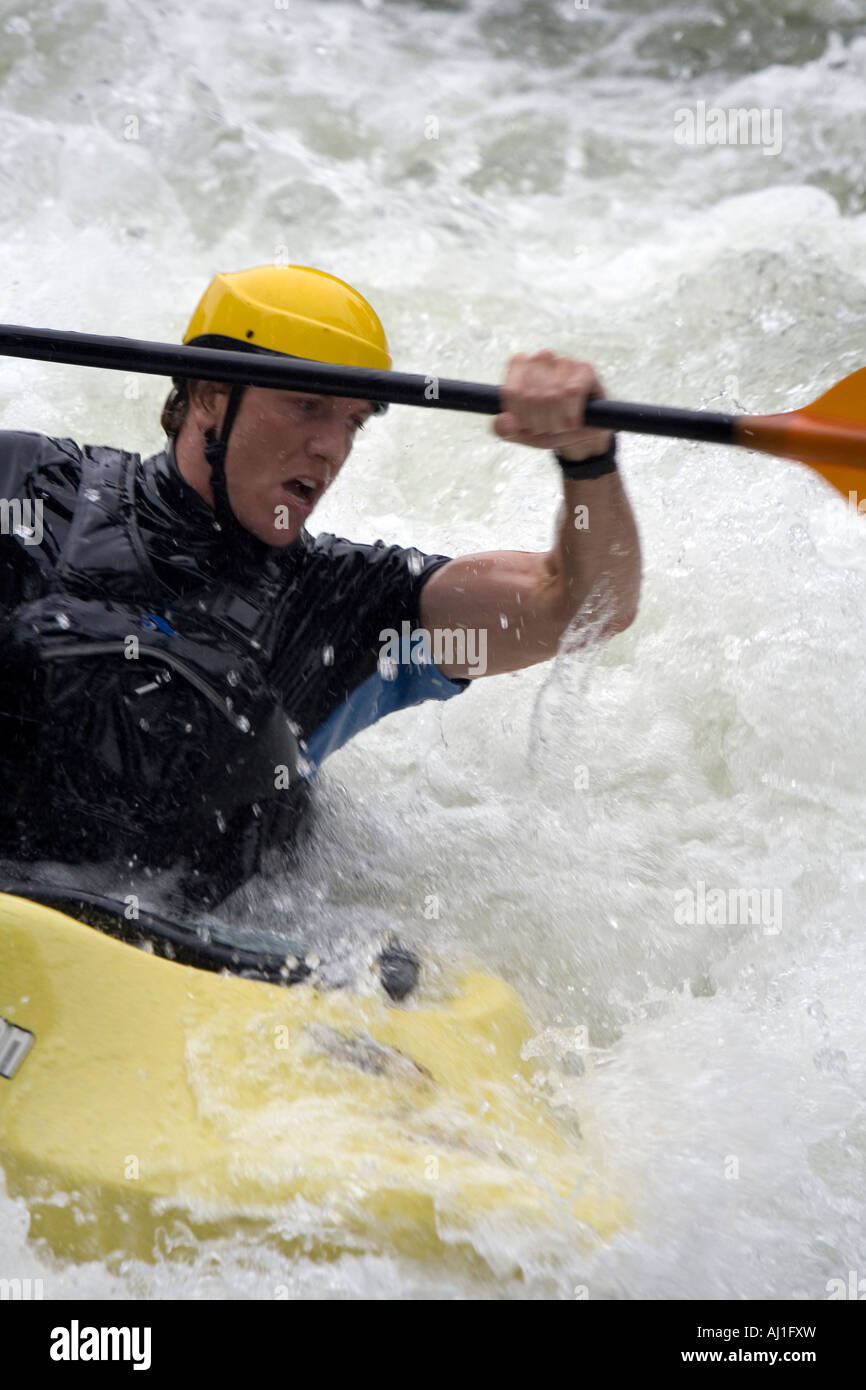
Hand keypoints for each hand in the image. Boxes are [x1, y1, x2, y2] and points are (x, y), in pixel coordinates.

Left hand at [493, 351, 612, 462]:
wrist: (579, 434)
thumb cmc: (546, 427)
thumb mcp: (519, 432)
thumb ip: (503, 429)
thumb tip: (505, 421)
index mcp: (520, 365)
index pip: (512, 392)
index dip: (520, 417)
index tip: (527, 427)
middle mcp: (541, 357)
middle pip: (531, 396)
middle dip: (538, 423)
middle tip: (546, 429)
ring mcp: (564, 361)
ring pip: (553, 395)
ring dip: (556, 422)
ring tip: (560, 427)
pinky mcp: (585, 369)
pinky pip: (572, 392)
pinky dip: (570, 415)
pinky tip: (573, 423)